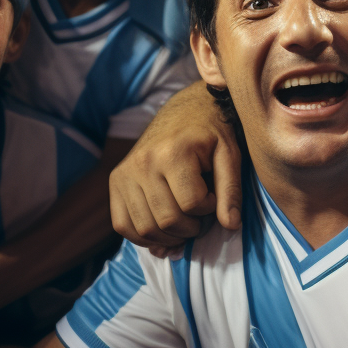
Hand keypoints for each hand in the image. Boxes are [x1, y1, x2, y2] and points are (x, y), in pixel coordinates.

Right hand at [108, 84, 241, 255]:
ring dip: (170, 236)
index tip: (214, 196)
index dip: (209, 209)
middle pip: (167, 220)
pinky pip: (122, 225)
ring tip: (186, 220)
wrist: (186, 110)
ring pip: (145, 229)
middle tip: (202, 215)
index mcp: (173, 152)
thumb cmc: (212, 133)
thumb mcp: (229, 155)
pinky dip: (143, 237)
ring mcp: (125, 172)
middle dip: (191, 227)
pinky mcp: (116, 181)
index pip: (191, 204)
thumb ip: (231, 190)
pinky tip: (163, 228)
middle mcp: (143, 163)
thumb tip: (231, 226)